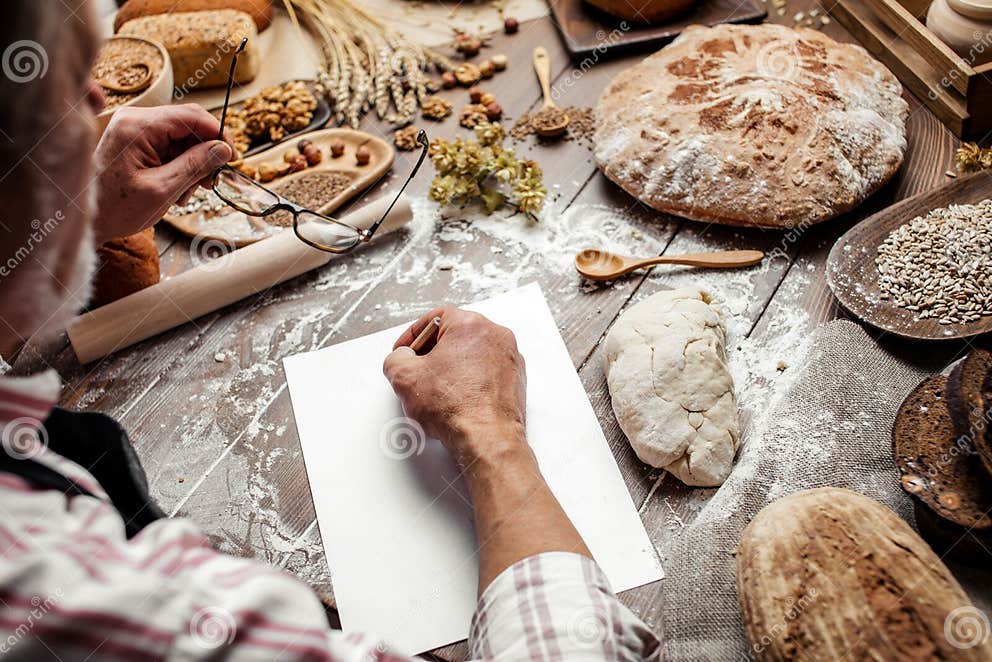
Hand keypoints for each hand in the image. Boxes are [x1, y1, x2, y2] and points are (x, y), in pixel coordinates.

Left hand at [90, 104, 235, 243]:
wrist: (84, 218)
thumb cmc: (115, 208)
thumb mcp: (162, 190)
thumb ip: (195, 165)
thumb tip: (223, 149)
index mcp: (138, 126)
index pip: (192, 116)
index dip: (218, 135)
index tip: (233, 158)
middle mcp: (135, 120)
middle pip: (189, 125)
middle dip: (205, 153)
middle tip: (210, 182)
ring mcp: (135, 130)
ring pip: (182, 138)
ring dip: (193, 165)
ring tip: (187, 193)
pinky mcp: (136, 142)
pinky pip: (170, 147)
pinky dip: (180, 167)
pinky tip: (177, 189)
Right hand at [383, 307, 526, 465]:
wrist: (487, 438)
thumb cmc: (455, 407)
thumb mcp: (404, 377)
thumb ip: (396, 358)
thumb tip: (401, 358)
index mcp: (470, 324)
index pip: (434, 319)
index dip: (413, 335)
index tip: (405, 350)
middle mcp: (495, 336)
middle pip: (455, 335)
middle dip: (432, 352)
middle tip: (418, 370)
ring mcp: (509, 357)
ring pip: (472, 354)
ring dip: (452, 367)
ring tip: (436, 389)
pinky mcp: (516, 379)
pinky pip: (487, 372)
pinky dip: (471, 381)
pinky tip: (457, 399)